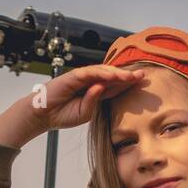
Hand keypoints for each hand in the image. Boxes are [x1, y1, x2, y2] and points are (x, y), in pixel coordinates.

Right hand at [32, 65, 146, 131]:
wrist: (45, 115)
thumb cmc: (63, 115)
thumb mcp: (85, 113)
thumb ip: (95, 102)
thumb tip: (101, 87)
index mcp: (96, 93)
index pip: (115, 86)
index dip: (128, 83)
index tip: (143, 83)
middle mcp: (92, 83)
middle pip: (113, 76)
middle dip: (128, 76)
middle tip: (143, 75)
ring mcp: (83, 78)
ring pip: (104, 72)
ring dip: (117, 73)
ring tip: (130, 76)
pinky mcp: (74, 75)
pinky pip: (90, 72)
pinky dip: (102, 73)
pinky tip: (112, 75)